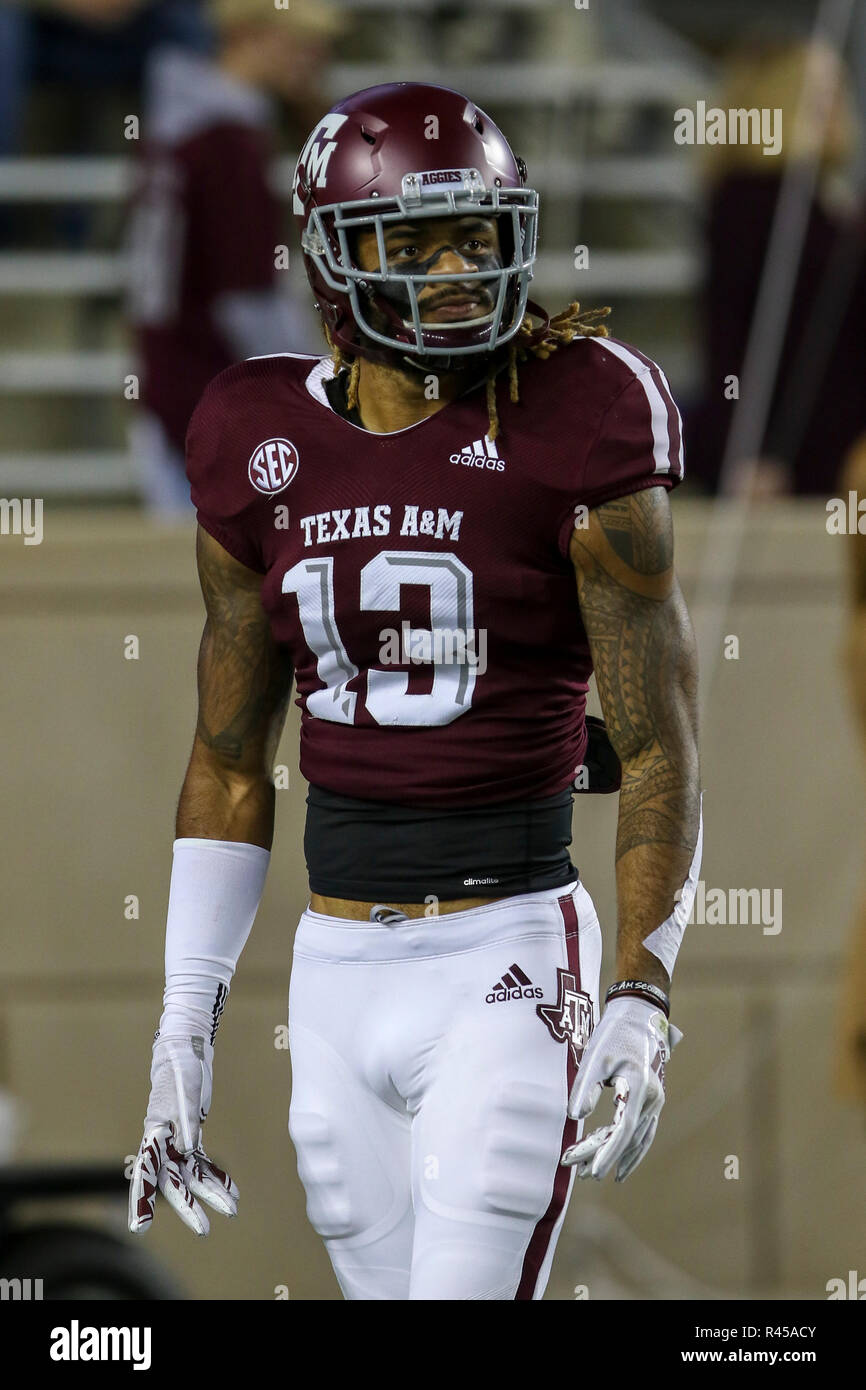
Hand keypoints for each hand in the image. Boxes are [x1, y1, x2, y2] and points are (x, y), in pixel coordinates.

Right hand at [128, 1031, 237, 1235]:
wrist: (186, 1054)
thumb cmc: (180, 1071)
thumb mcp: (185, 1093)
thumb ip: (186, 1123)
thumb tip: (189, 1150)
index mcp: (154, 1134)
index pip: (146, 1173)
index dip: (142, 1201)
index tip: (141, 1229)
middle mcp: (163, 1144)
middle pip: (173, 1182)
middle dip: (189, 1207)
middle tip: (204, 1231)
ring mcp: (178, 1143)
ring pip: (193, 1176)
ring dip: (211, 1193)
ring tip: (232, 1210)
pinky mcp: (192, 1138)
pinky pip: (203, 1164)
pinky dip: (217, 1177)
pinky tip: (233, 1191)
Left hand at [561, 996, 681, 1182]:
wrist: (636, 1020)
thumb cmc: (612, 1036)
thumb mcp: (594, 1057)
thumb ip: (585, 1087)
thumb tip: (576, 1117)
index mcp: (638, 1084)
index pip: (624, 1126)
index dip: (609, 1151)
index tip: (595, 1171)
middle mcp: (652, 1097)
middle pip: (627, 1135)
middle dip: (603, 1154)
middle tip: (579, 1172)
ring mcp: (655, 1102)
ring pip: (635, 1138)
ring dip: (615, 1155)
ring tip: (591, 1173)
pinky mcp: (652, 1104)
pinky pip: (643, 1134)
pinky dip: (631, 1151)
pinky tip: (620, 1168)